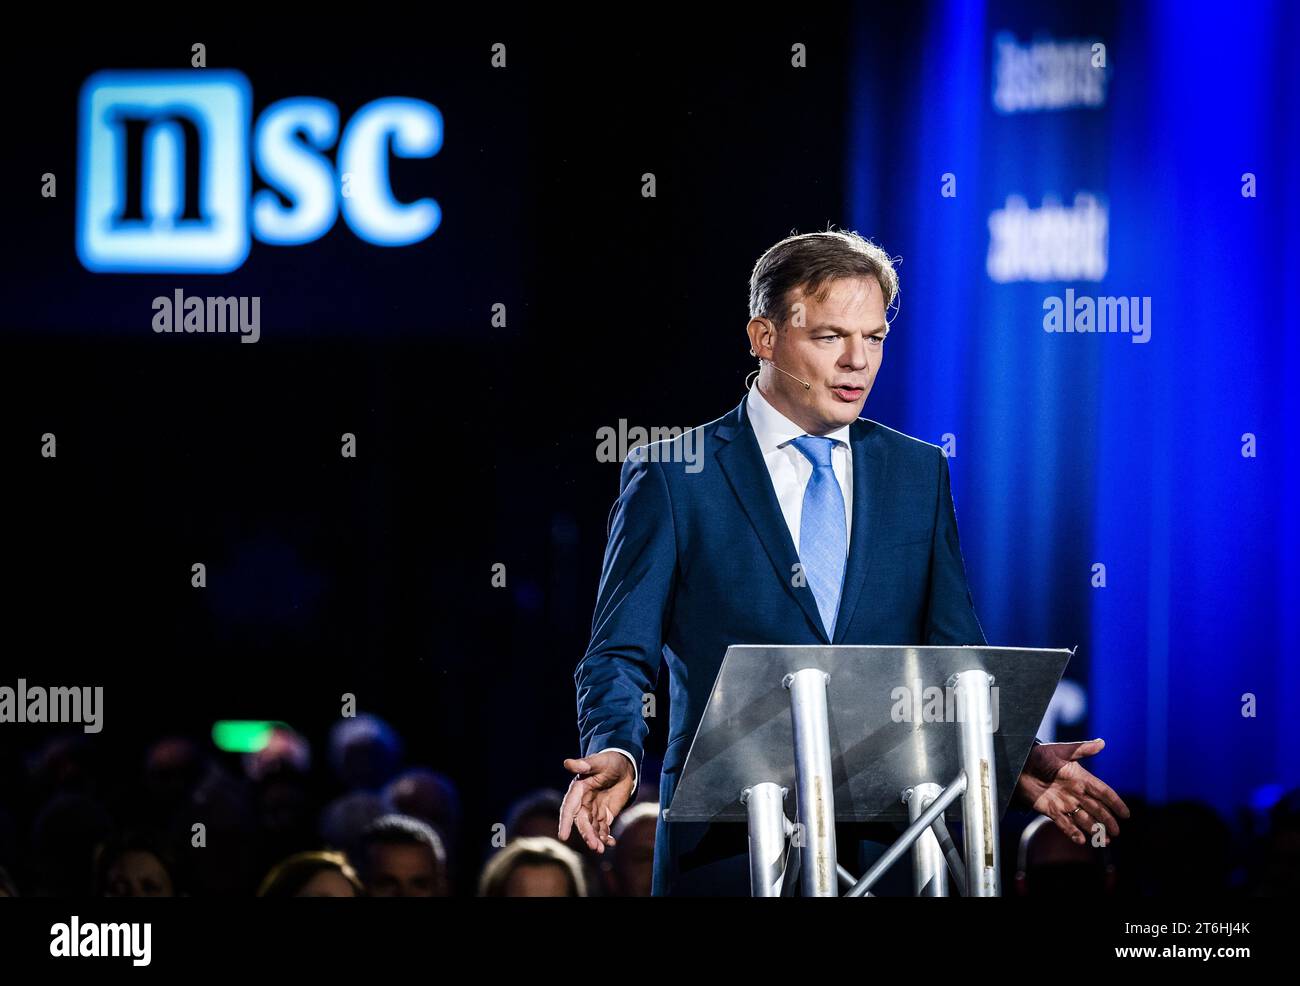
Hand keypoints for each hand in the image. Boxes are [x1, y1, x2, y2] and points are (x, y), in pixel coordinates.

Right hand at [558, 751, 635, 853]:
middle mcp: (583, 802)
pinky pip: (603, 829)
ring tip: (601, 849)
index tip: (563, 837)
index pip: (569, 808)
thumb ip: (586, 764)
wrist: (624, 766)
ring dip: (595, 839)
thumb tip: (568, 763)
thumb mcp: (600, 761)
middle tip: (595, 847)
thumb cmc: (609, 760)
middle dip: (587, 835)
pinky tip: (611, 842)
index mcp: (578, 790)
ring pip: (591, 829)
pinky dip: (606, 837)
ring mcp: (593, 810)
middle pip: (582, 822)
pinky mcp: (604, 815)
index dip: (566, 822)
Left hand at [1013, 738, 1129, 845]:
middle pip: (1096, 809)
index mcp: (1081, 778)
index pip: (1103, 792)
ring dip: (1094, 829)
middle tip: (1117, 832)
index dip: (1115, 803)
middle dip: (1107, 821)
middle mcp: (1075, 793)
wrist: (1018, 764)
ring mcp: (1064, 802)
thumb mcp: (1061, 751)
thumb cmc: (1039, 754)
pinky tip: (1082, 840)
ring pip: (1083, 819)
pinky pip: (1064, 824)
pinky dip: (1073, 832)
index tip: (1126, 814)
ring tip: (1105, 841)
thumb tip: (1102, 742)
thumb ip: (1081, 749)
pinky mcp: (1050, 810)